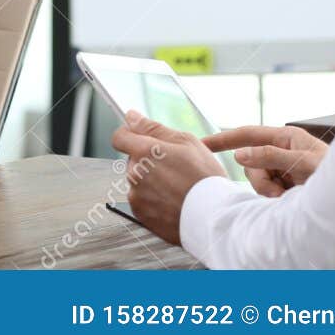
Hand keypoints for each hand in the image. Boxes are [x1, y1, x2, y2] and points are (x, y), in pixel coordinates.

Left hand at [111, 110, 227, 245]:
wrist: (215, 218)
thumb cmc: (205, 179)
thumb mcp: (187, 142)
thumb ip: (153, 128)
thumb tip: (131, 116)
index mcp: (144, 152)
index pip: (120, 137)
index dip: (129, 135)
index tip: (140, 138)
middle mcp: (135, 173)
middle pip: (132, 160)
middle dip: (147, 160)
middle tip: (174, 168)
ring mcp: (136, 195)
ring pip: (138, 181)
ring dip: (150, 181)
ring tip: (177, 188)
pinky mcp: (140, 214)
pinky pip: (142, 200)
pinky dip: (153, 199)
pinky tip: (173, 201)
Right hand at [203, 124, 328, 197]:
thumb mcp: (304, 163)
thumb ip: (270, 156)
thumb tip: (240, 155)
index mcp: (286, 138)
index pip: (246, 134)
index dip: (223, 139)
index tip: (202, 144)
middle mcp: (282, 152)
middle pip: (250, 163)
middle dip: (260, 180)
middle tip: (278, 193)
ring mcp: (283, 170)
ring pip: (257, 180)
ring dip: (269, 192)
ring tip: (290, 198)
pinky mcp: (286, 187)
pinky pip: (266, 193)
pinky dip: (275, 199)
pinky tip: (290, 201)